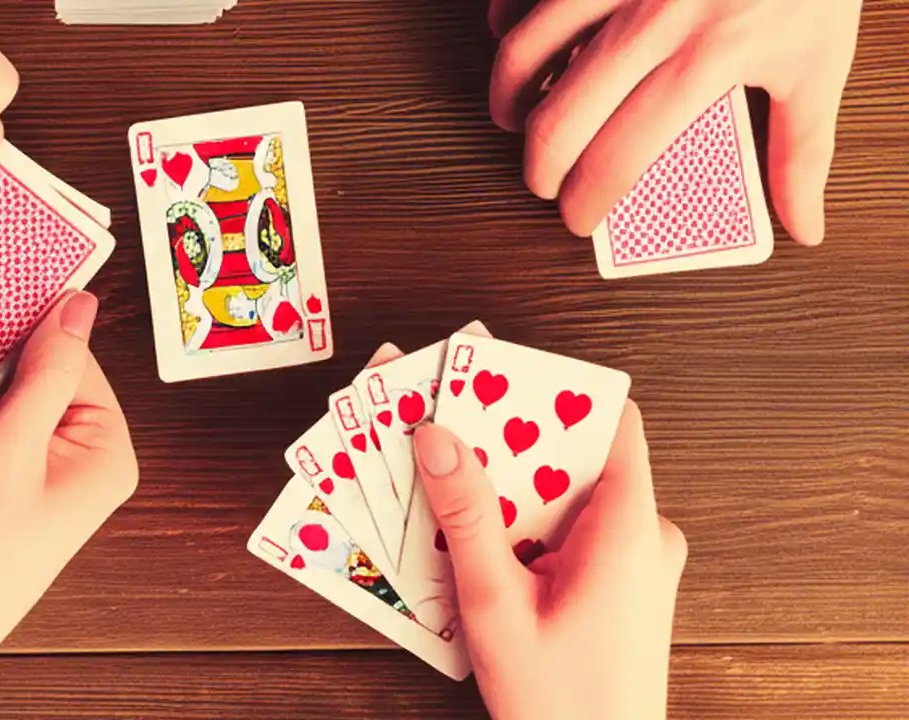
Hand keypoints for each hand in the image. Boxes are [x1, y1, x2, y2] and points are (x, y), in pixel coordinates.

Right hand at [0, 291, 137, 718]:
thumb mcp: (12, 442)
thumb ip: (47, 368)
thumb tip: (79, 305)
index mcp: (108, 450)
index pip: (74, 361)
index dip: (24, 343)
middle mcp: (86, 461)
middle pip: (38, 378)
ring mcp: (46, 475)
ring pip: (3, 404)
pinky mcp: (9, 485)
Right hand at [414, 401, 686, 719]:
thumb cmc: (561, 706)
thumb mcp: (496, 606)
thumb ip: (467, 517)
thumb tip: (438, 438)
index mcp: (630, 529)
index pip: (609, 420)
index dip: (550, 391)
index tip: (490, 378)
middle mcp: (645, 535)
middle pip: (577, 455)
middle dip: (509, 442)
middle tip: (447, 433)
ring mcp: (637, 561)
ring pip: (568, 494)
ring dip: (511, 490)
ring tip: (450, 491)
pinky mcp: (621, 583)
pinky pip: (571, 529)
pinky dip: (526, 526)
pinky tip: (478, 545)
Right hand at [488, 0, 861, 245]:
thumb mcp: (819, 64)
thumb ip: (802, 152)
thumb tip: (802, 223)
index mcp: (706, 56)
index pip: (620, 157)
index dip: (586, 201)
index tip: (580, 216)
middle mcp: (651, 17)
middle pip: (558, 120)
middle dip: (539, 169)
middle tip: (546, 180)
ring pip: (524, 51)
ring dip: (508, 99)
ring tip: (516, 118)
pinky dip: (508, 24)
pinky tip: (519, 43)